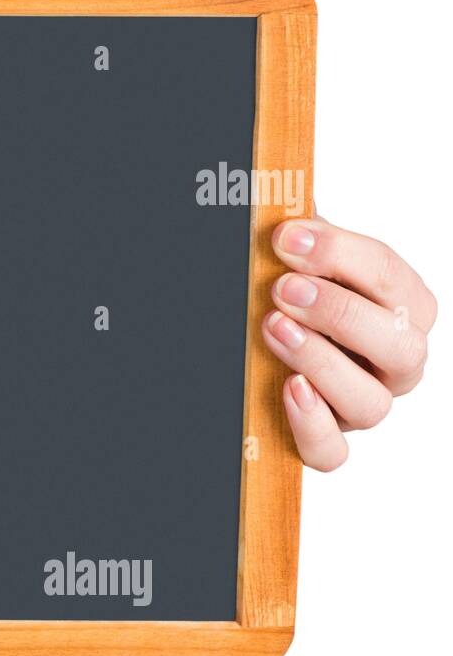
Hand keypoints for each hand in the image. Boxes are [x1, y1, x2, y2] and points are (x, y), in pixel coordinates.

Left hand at [262, 216, 435, 470]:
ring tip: (272, 328)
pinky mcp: (328, 442)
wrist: (254, 337)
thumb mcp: (290, 258)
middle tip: (283, 288)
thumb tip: (278, 203)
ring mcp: (365, 404)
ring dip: (322, 362)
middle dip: (339, 311)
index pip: (390, 276)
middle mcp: (396, 361)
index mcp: (402, 306)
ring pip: (371, 403)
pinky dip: (311, 424)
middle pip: (399, 345)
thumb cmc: (283, 293)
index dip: (340, 253)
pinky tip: (287, 389)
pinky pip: (333, 453)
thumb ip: (295, 235)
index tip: (284, 236)